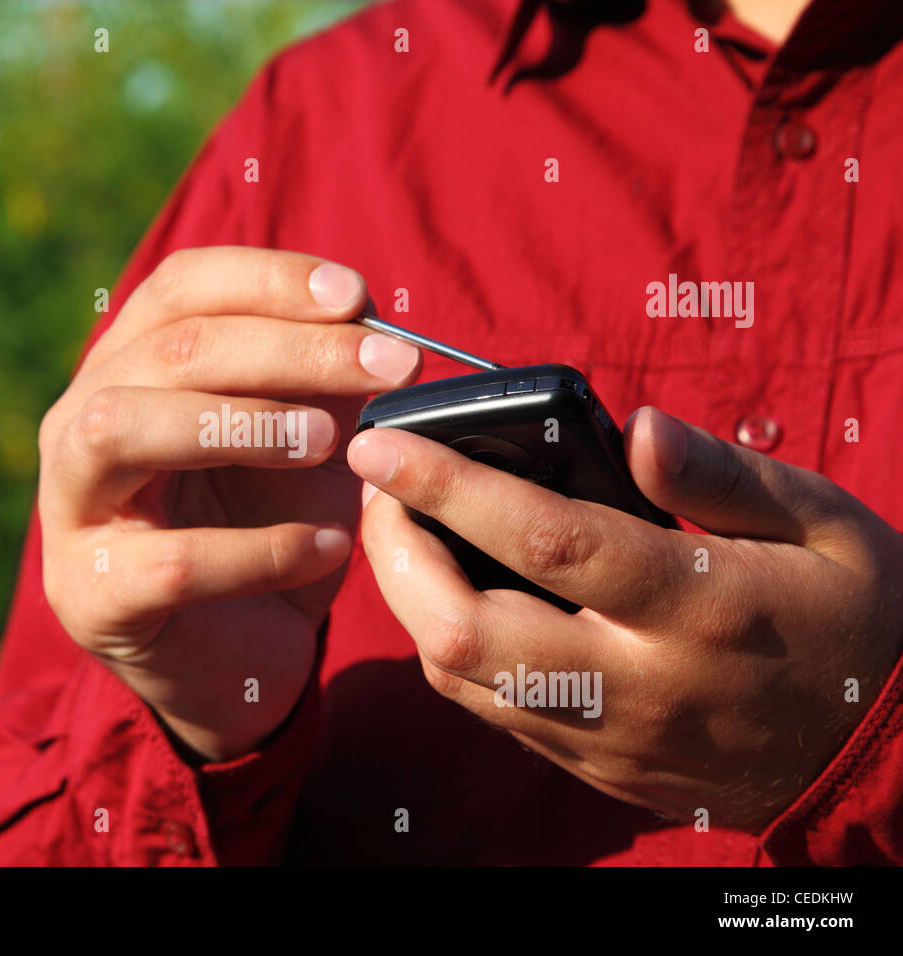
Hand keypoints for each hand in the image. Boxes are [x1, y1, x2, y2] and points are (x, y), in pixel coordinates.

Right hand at [38, 247, 420, 760]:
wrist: (236, 659)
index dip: (268, 279)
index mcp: (126, 368)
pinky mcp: (92, 596)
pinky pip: (173, 561)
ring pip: (124, 428)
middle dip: (289, 349)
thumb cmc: (264, 530)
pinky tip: (332, 547)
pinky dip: (263, 550)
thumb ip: (321, 382)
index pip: (180, 288)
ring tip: (330, 443)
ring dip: (241, 423)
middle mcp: (78, 423)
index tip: (356, 296)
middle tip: (389, 365)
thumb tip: (371, 321)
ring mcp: (72, 510)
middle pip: (169, 350)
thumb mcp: (303, 444)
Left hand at [348, 406, 902, 830]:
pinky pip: (488, 711)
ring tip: (409, 530)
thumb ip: (722, 474)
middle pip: (463, 631)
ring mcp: (607, 738)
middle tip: (381, 488)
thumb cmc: (857, 619)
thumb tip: (632, 427)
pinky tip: (457, 592)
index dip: (447, 487)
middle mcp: (635, 684)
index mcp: (696, 607)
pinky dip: (448, 646)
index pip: (546, 541)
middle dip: (394, 555)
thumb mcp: (825, 523)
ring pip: (459, 680)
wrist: (883, 757)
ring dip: (410, 600)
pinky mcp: (593, 768)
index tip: (382, 443)